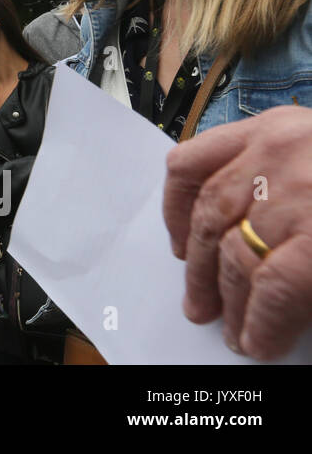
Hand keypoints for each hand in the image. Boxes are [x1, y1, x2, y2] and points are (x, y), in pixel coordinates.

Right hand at [162, 104, 311, 359]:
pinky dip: (178, 201)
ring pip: (211, 213)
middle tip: (230, 327)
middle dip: (231, 299)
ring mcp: (270, 146)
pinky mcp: (260, 125)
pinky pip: (193, 161)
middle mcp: (293, 178)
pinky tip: (184, 236)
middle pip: (239, 251)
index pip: (276, 286)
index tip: (255, 345)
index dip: (261, 323)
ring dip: (199, 262)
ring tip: (200, 295)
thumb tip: (276, 314)